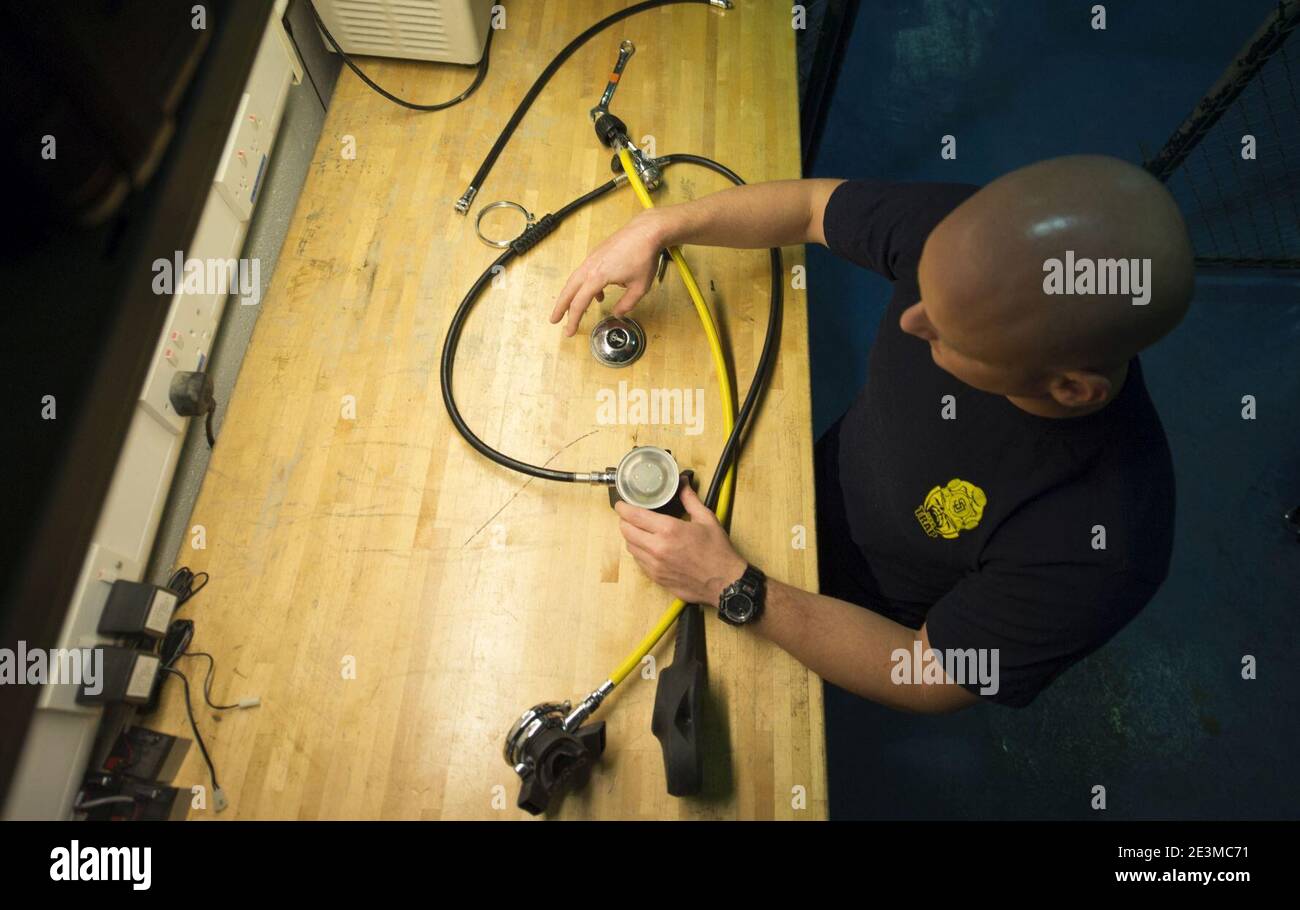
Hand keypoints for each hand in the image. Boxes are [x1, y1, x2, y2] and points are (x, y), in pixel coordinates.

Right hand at [550, 209, 663, 335]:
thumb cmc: (644, 257)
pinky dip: (585, 285)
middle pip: (569, 290)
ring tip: (572, 309)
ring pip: (575, 280)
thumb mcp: (640, 287)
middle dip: (560, 307)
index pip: (580, 303)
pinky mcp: (597, 253)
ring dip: (571, 295)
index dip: (573, 319)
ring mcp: (592, 258)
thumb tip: (617, 313)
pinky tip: (597, 294)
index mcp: (597, 276)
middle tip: (554, 320)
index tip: (569, 331)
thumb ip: (627, 304)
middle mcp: (590, 266)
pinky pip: (585, 272)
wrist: (646, 231)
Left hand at [615, 483, 747, 605]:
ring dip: (631, 536)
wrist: (724, 582)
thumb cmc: (717, 552)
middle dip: (625, 521)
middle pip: (626, 531)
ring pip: (630, 547)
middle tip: (630, 515)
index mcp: (669, 530)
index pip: (634, 516)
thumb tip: (683, 484)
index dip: (623, 508)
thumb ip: (690, 499)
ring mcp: (655, 565)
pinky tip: (648, 546)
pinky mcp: (656, 577)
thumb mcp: (706, 519)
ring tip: (639, 530)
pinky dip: (639, 551)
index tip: (622, 504)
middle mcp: (657, 548)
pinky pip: (638, 561)